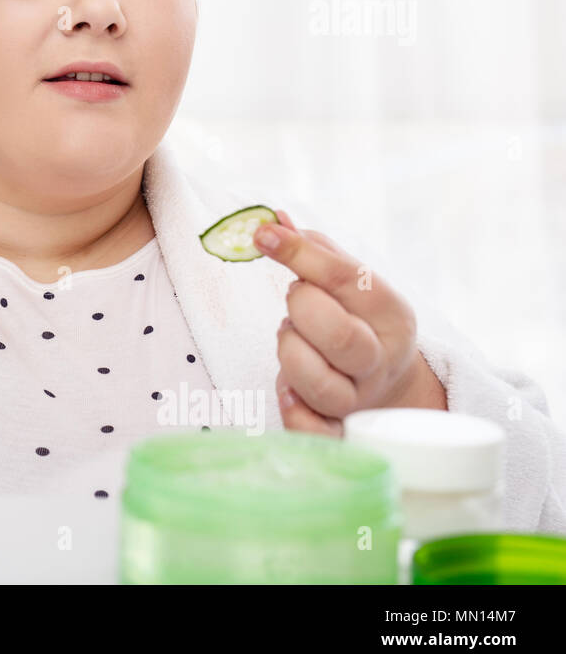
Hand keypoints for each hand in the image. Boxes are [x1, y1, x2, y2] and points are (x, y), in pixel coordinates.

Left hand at [255, 209, 446, 435]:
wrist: (389, 389)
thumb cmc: (358, 322)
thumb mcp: (351, 284)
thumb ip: (314, 250)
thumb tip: (273, 219)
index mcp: (390, 314)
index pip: (346, 279)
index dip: (299, 253)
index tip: (263, 236)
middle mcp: (380, 360)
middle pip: (339, 335)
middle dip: (301, 309)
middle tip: (295, 301)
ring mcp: (360, 401)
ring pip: (319, 383)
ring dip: (290, 354)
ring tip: (292, 338)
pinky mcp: (338, 434)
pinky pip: (312, 432)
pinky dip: (293, 410)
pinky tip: (288, 388)